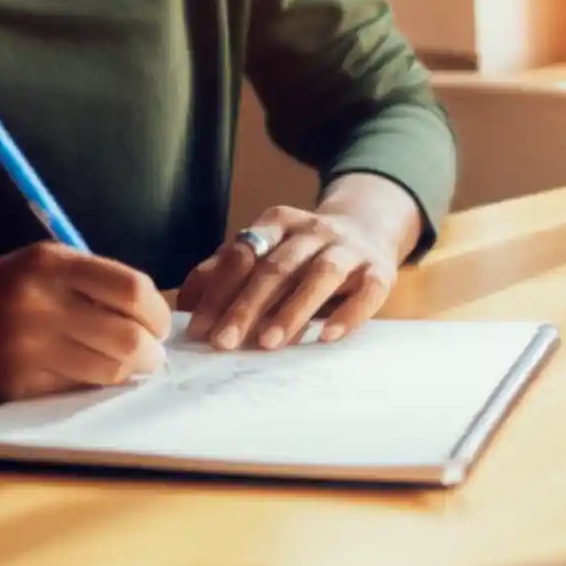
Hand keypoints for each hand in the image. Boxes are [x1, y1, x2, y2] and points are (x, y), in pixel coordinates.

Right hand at [0, 242, 171, 402]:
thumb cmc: (3, 290)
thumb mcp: (45, 266)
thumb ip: (98, 283)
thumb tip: (157, 319)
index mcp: (52, 264)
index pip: (133, 290)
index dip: (158, 313)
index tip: (160, 325)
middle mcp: (39, 302)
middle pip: (128, 336)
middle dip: (152, 351)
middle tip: (152, 354)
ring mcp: (25, 346)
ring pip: (110, 370)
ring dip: (130, 372)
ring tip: (128, 365)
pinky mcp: (15, 383)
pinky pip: (77, 387)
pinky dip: (93, 382)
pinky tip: (88, 372)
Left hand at [178, 206, 398, 350]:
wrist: (369, 229)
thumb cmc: (304, 253)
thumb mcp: (266, 250)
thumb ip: (226, 270)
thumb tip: (185, 302)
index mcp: (278, 222)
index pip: (244, 254)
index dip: (220, 291)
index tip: (201, 328)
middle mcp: (314, 230)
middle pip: (277, 267)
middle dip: (248, 306)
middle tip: (226, 342)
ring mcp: (349, 249)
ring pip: (319, 275)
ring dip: (293, 310)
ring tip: (270, 342)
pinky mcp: (379, 270)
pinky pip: (366, 291)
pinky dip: (348, 314)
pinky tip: (328, 337)